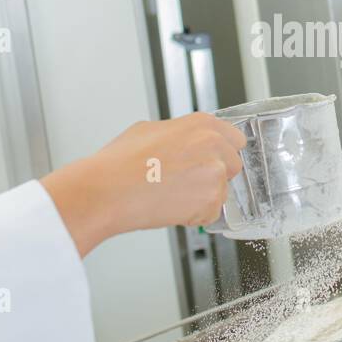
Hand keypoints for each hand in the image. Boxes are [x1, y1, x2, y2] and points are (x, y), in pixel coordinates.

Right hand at [40, 113, 246, 256]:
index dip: (221, 153)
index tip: (210, 161)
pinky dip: (195, 216)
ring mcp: (214, 173)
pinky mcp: (210, 201)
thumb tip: (184, 142)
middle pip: (234, 165)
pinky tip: (171, 207)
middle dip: (215, 175)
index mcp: (202, 124)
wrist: (107, 190)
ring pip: (221, 192)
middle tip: (187, 181)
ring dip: (203, 197)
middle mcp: (214, 144)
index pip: (234, 139)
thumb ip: (179, 134)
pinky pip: (211, 214)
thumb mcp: (149, 130)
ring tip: (171, 195)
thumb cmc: (120, 162)